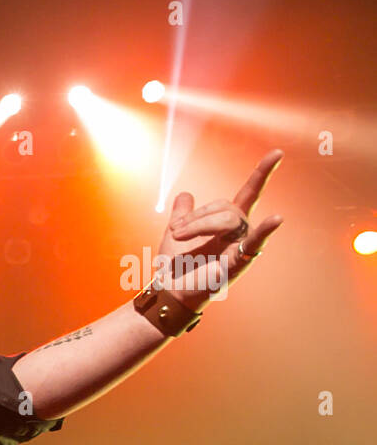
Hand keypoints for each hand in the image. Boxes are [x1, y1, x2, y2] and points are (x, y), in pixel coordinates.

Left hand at [157, 150, 284, 308]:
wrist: (167, 291)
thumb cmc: (176, 266)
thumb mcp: (176, 233)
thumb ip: (183, 213)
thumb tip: (185, 194)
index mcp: (227, 223)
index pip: (249, 192)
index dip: (262, 173)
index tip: (277, 153)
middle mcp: (239, 232)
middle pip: (228, 207)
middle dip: (197, 217)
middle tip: (175, 232)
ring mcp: (240, 247)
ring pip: (230, 219)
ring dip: (199, 225)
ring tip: (179, 238)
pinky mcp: (237, 264)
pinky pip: (253, 245)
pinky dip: (264, 232)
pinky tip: (276, 220)